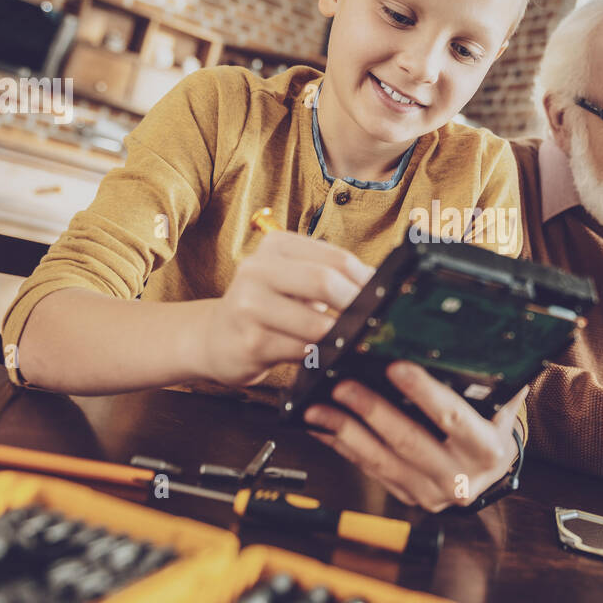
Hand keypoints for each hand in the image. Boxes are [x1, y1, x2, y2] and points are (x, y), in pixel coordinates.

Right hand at [199, 230, 372, 386]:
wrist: (216, 337)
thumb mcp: (292, 279)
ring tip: (356, 341)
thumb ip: (329, 275)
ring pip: (315, 323)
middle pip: (324, 282)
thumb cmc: (267, 306)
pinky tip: (329, 357)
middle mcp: (257, 269)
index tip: (386, 296)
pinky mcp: (250, 342)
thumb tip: (381, 285)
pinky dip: (321, 356)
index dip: (366, 280)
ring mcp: (249, 306)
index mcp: (275, 245)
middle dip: (356, 305)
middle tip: (375, 321)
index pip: (335, 258)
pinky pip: (301, 351)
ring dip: (341, 336)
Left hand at [303, 361, 527, 511]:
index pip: (452, 417)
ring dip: (346, 433)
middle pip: (409, 441)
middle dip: (372, 411)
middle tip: (343, 387)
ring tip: (318, 411)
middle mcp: (460, 476)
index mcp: (486, 449)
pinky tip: (324, 430)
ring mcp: (432, 492)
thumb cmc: (491, 430)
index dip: (423, 392)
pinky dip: (345, 449)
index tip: (395, 368)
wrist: (490, 477)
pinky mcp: (409, 497)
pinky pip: (371, 472)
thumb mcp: (499, 407)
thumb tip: (466, 339)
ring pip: (382, 462)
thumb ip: (486, 381)